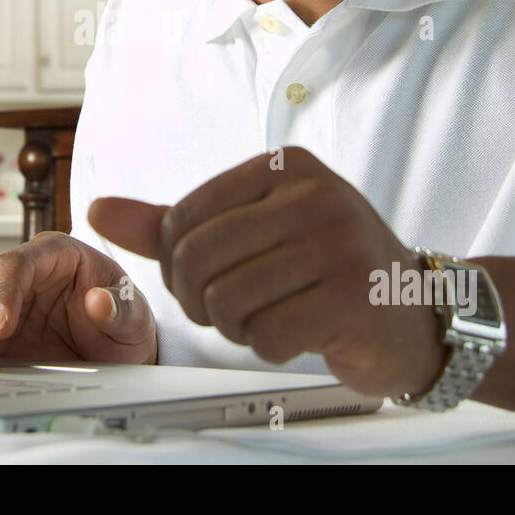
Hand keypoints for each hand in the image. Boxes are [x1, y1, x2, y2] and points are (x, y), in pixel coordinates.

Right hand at [0, 230, 156, 367]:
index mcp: (56, 253)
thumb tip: (97, 301)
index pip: (18, 262)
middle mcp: (25, 271)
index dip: (4, 291)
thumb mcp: (134, 318)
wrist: (118, 352)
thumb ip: (120, 309)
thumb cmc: (125, 321)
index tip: (2, 326)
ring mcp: (5, 297)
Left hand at [87, 146, 445, 397]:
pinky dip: (269, 348)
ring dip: (235, 326)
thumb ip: (174, 222)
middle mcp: (316, 196)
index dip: (178, 262)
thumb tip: (99, 212)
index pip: (185, 216)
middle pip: (199, 259)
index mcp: (286, 166)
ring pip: (227, 301)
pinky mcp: (353, 299)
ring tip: (267, 317)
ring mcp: (340, 245)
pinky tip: (297, 334)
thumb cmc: (326, 267)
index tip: (206, 277)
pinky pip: (266, 337)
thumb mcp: (255, 228)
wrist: (416, 314)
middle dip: (200, 299)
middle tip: (230, 309)